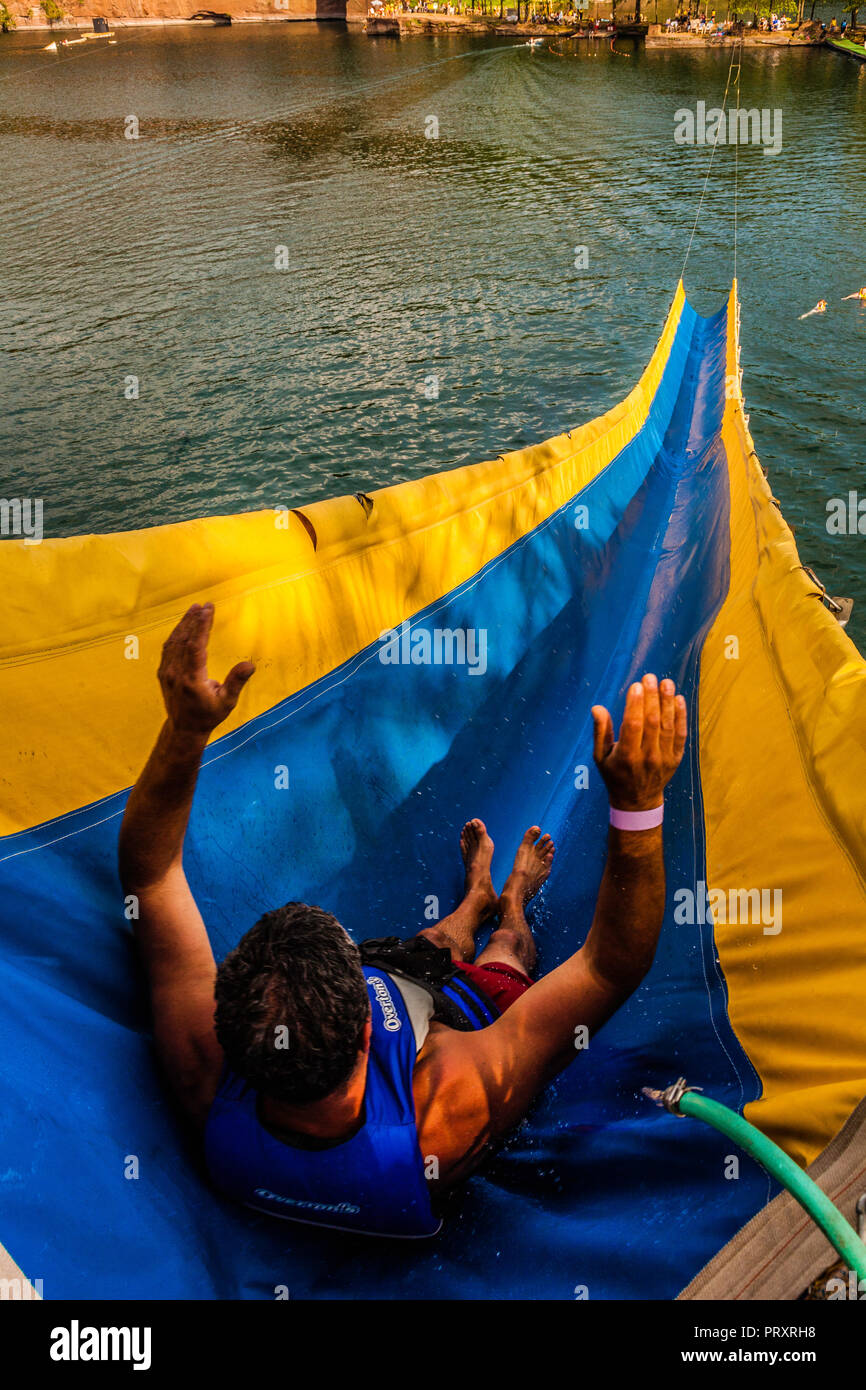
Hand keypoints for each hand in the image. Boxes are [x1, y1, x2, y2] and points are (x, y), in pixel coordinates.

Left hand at [158, 603, 253, 736]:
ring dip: (184, 623)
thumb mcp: (227, 702)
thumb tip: (249, 665)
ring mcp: (166, 672)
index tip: (208, 609)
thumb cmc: (209, 715)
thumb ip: (236, 682)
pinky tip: (185, 625)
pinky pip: (169, 647)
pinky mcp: (163, 672)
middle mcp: (176, 673)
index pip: (195, 645)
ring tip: (195, 609)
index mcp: (192, 679)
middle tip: (205, 605)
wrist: (184, 728)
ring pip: (174, 641)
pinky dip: (177, 633)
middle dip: (194, 619)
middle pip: (184, 639)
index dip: (201, 625)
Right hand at [591, 674, 686, 811]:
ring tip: (665, 682)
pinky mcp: (675, 758)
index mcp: (626, 756)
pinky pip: (680, 735)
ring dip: (667, 702)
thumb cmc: (615, 775)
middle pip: (652, 722)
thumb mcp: (600, 757)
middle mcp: (647, 757)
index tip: (636, 685)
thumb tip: (597, 708)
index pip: (633, 725)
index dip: (635, 704)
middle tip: (650, 677)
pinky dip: (681, 716)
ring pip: (668, 726)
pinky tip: (678, 699)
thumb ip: (600, 731)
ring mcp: (664, 758)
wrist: (637, 801)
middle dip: (651, 697)